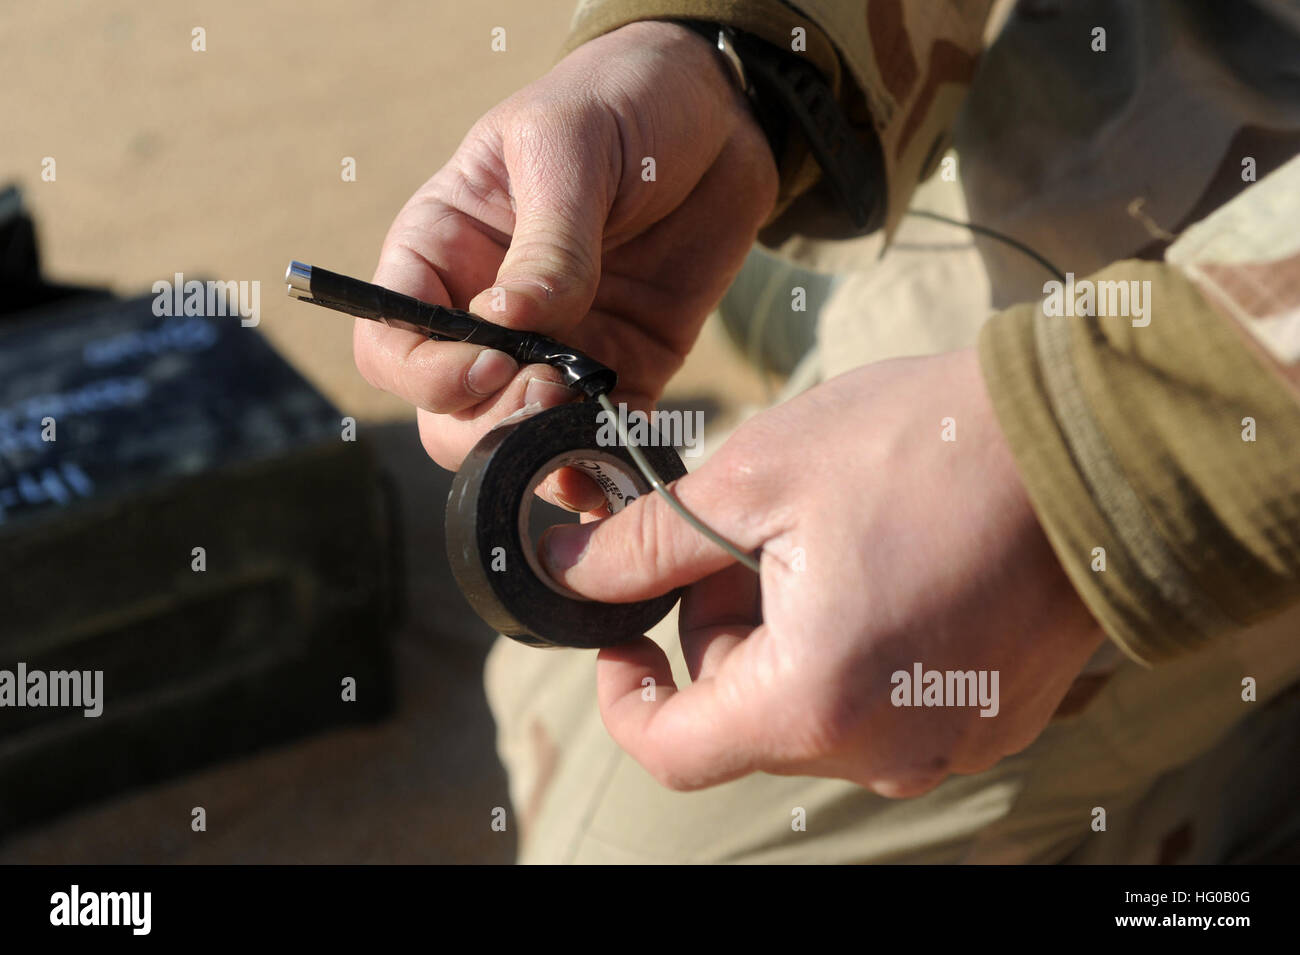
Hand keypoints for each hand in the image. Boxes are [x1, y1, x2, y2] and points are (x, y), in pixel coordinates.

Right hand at [354, 21, 777, 509]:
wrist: (719, 117)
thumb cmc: (620, 104)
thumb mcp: (570, 147)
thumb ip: (546, 240)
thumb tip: (508, 323)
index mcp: (443, 253)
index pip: (391, 342)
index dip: (425, 371)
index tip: (490, 359)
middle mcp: (485, 314)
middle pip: (444, 412)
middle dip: (486, 420)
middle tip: (551, 390)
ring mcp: (554, 351)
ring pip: (511, 438)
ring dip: (539, 448)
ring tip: (587, 416)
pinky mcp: (621, 372)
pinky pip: (594, 440)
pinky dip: (600, 462)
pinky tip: (618, 454)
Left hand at [539, 348, 1104, 794]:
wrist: (1084, 443)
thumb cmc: (922, 450)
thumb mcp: (755, 482)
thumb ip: (644, 547)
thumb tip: (567, 572)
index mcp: (813, 704)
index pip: (673, 750)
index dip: (627, 694)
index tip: (621, 633)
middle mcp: (883, 750)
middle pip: (744, 715)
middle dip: (722, 628)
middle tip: (751, 536)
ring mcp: (945, 742)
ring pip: (810, 706)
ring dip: (788, 634)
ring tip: (829, 538)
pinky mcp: (988, 719)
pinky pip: (881, 700)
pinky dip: (854, 645)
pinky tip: (884, 563)